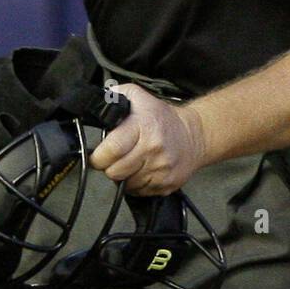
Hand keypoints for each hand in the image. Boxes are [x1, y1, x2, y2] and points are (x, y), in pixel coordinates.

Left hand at [88, 83, 207, 195]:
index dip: (99, 156)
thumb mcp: (138, 97)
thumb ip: (114, 96)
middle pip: (115, 172)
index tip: (100, 154)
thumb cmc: (163, 118)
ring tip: (133, 161)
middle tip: (117, 157)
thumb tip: (94, 103)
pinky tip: (144, 169)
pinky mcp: (167, 184)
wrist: (194, 134)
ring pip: (126, 185)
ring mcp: (162, 169)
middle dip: (110, 166)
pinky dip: (138, 184)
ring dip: (125, 176)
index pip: (111, 150)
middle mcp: (154, 149)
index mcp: (144, 127)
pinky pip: (140, 192)